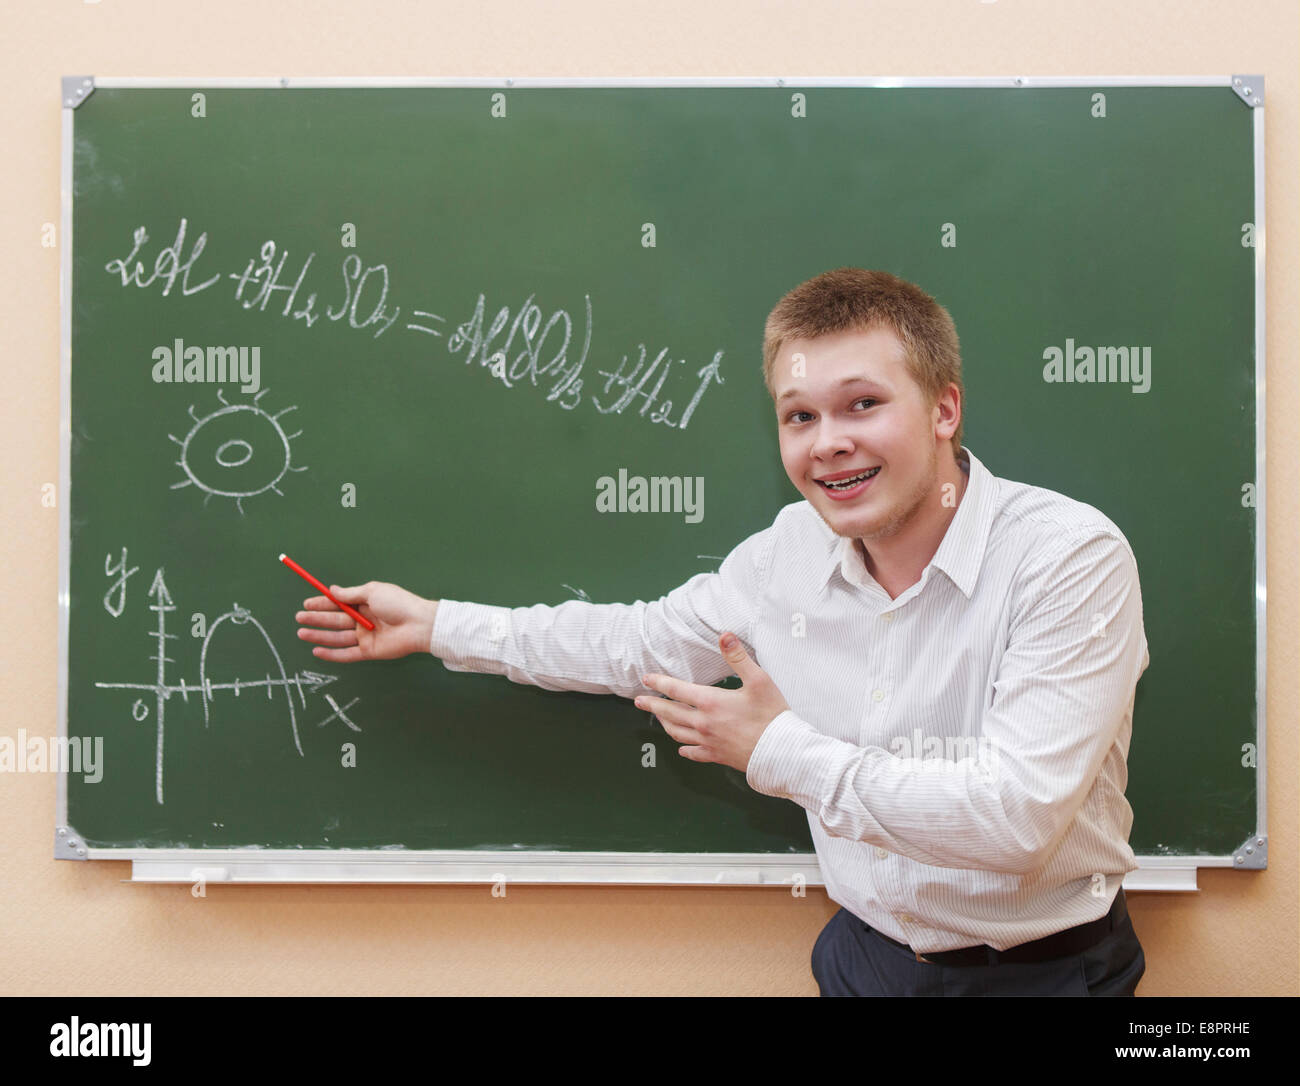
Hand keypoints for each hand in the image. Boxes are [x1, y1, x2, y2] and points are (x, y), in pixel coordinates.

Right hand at [294, 582, 438, 661]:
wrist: (418, 624)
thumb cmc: (399, 603)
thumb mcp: (372, 592)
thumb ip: (350, 594)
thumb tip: (331, 589)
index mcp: (365, 603)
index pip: (338, 603)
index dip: (322, 603)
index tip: (306, 603)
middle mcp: (363, 620)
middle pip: (334, 619)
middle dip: (316, 618)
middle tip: (299, 617)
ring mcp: (365, 636)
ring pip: (337, 637)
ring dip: (319, 635)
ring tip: (301, 633)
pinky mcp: (368, 652)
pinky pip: (346, 654)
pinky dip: (331, 654)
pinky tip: (316, 652)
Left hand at [633, 632, 789, 773]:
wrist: (782, 751)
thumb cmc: (772, 715)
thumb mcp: (759, 680)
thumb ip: (738, 657)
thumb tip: (724, 635)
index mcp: (710, 702)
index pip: (676, 690)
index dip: (659, 683)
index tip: (646, 679)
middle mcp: (704, 723)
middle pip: (670, 713)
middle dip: (652, 705)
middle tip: (639, 700)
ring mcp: (709, 742)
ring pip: (677, 733)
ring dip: (664, 724)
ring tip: (657, 718)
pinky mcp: (717, 755)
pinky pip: (694, 752)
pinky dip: (684, 749)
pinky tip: (682, 748)